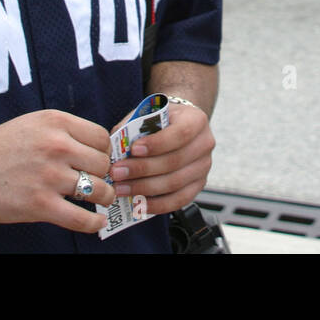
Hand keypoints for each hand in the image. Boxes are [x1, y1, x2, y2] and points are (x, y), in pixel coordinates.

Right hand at [0, 110, 114, 232]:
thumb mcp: (34, 124)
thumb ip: (64, 133)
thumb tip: (97, 150)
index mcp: (56, 122)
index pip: (101, 137)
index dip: (103, 151)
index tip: (97, 161)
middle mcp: (56, 146)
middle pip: (103, 163)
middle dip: (102, 174)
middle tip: (96, 181)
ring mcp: (49, 176)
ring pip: (98, 189)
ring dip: (104, 197)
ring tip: (101, 199)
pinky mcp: (39, 204)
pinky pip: (81, 218)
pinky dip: (94, 222)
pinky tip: (97, 221)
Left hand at [109, 101, 214, 215]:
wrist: (179, 126)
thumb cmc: (160, 120)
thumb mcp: (148, 114)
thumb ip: (133, 127)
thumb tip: (114, 148)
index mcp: (196, 120)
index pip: (180, 134)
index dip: (157, 144)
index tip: (133, 149)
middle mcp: (205, 144)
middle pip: (175, 161)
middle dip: (142, 169)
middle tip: (117, 173)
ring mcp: (204, 167)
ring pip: (175, 183)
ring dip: (144, 188)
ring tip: (121, 188)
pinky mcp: (198, 185)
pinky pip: (178, 200)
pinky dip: (157, 204)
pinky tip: (138, 203)